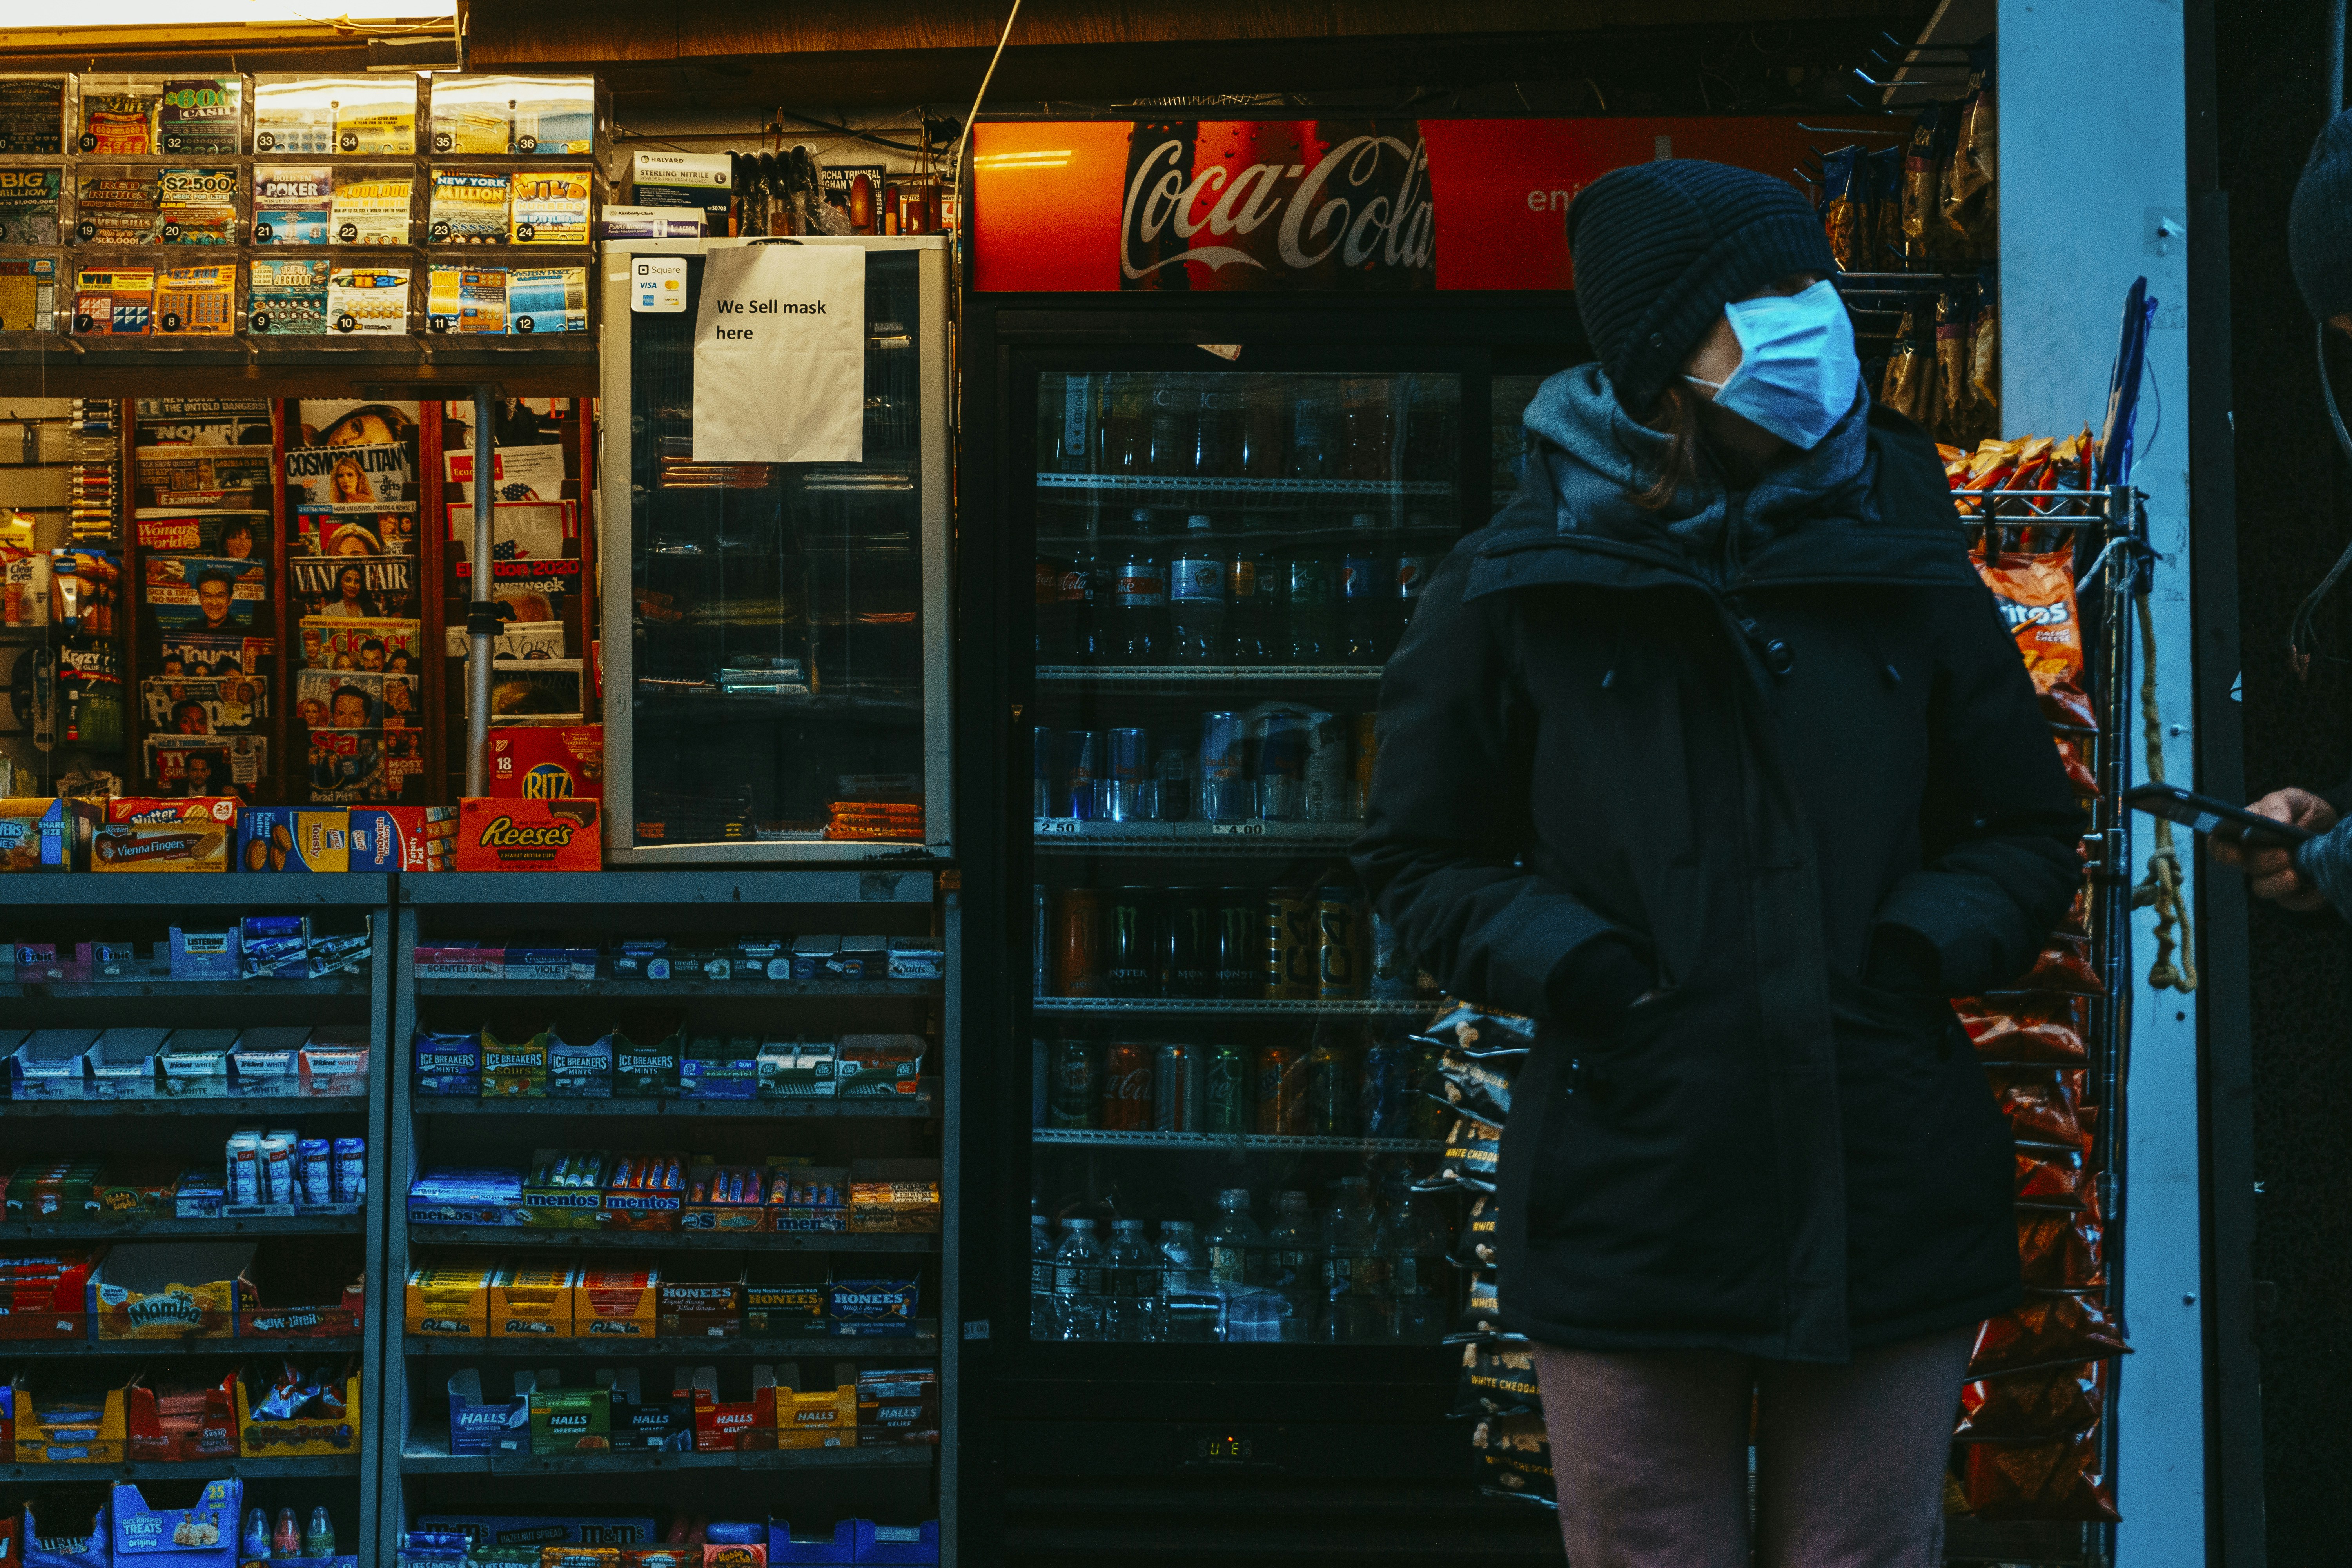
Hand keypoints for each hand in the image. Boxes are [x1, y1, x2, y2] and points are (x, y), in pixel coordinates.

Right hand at [2208, 788, 2336, 910]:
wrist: (2333, 832)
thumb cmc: (2306, 813)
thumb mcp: (2295, 799)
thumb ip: (2279, 803)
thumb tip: (2274, 819)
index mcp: (2245, 833)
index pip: (2219, 844)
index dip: (2222, 851)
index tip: (2237, 855)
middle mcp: (2253, 857)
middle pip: (2246, 865)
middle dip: (2264, 861)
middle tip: (2285, 854)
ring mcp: (2270, 878)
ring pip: (2261, 889)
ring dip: (2279, 882)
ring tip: (2298, 872)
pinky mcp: (2289, 895)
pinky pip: (2290, 902)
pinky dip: (2304, 896)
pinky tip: (2316, 884)